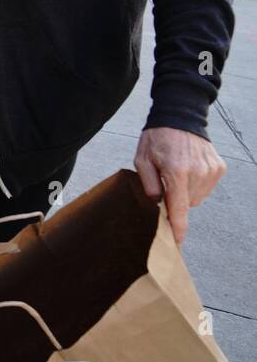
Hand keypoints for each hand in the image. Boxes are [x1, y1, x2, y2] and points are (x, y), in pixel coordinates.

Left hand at [133, 127, 226, 243]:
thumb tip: (156, 205)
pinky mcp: (219, 168)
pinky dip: (196, 184)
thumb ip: (148, 184)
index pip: (179, 209)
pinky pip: (206, 188)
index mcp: (177, 172)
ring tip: (177, 173)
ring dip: (186, 193)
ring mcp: (211, 171)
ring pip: (197, 198)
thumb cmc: (156, 138)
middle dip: (175, 201)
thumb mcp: (142, 160)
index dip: (177, 229)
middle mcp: (198, 173)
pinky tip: (188, 169)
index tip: (176, 244)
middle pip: (187, 205)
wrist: (180, 117)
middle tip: (165, 183)